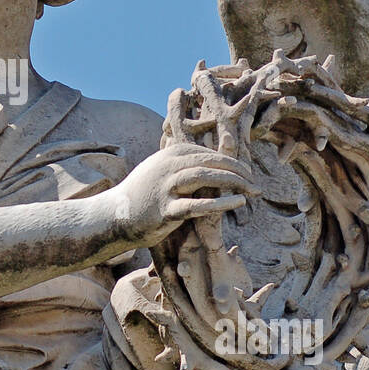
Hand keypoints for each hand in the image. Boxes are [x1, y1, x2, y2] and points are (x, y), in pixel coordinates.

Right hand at [110, 142, 258, 248]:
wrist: (114, 216)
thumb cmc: (141, 194)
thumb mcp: (160, 169)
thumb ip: (181, 163)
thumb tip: (209, 161)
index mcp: (169, 154)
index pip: (207, 153)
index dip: (230, 161)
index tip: (247, 172)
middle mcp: (168, 166)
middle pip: (210, 162)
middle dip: (237, 170)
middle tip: (254, 181)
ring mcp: (166, 187)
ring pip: (205, 177)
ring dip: (232, 182)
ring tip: (252, 190)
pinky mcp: (166, 210)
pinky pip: (197, 205)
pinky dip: (220, 203)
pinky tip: (237, 202)